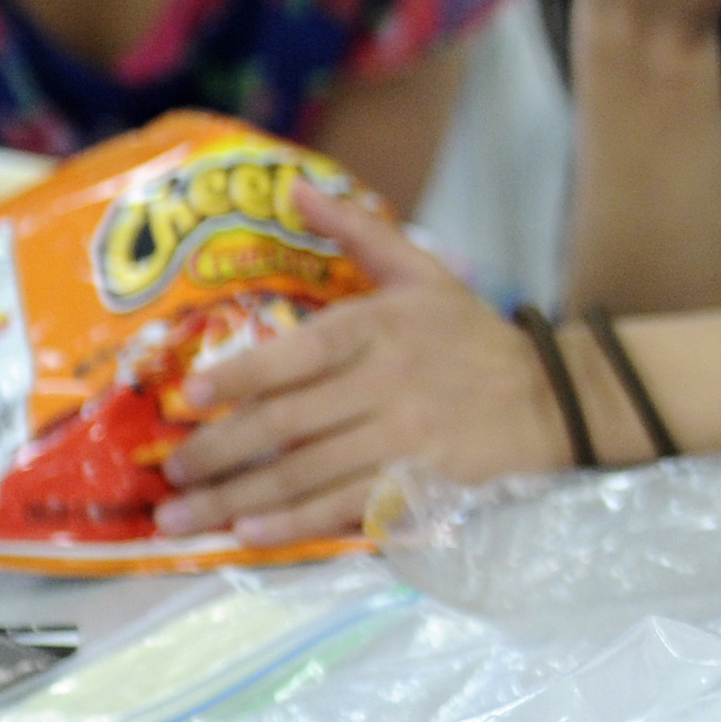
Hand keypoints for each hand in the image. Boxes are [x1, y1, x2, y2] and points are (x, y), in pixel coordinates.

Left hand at [155, 182, 570, 546]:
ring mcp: (403, 441)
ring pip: (306, 474)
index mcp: (381, 328)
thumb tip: (294, 188)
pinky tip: (249, 533)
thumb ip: (357, 232)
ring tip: (183, 517)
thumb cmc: (472, 337)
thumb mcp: (422, 273)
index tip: (188, 396)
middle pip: (288, 423)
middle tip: (170, 473)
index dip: (240, 376)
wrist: (551, 399)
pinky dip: (293, 525)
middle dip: (219, 453)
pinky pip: (343, 510)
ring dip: (236, 499)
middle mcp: (388, 384)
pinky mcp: (419, 487)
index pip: (300, 353)